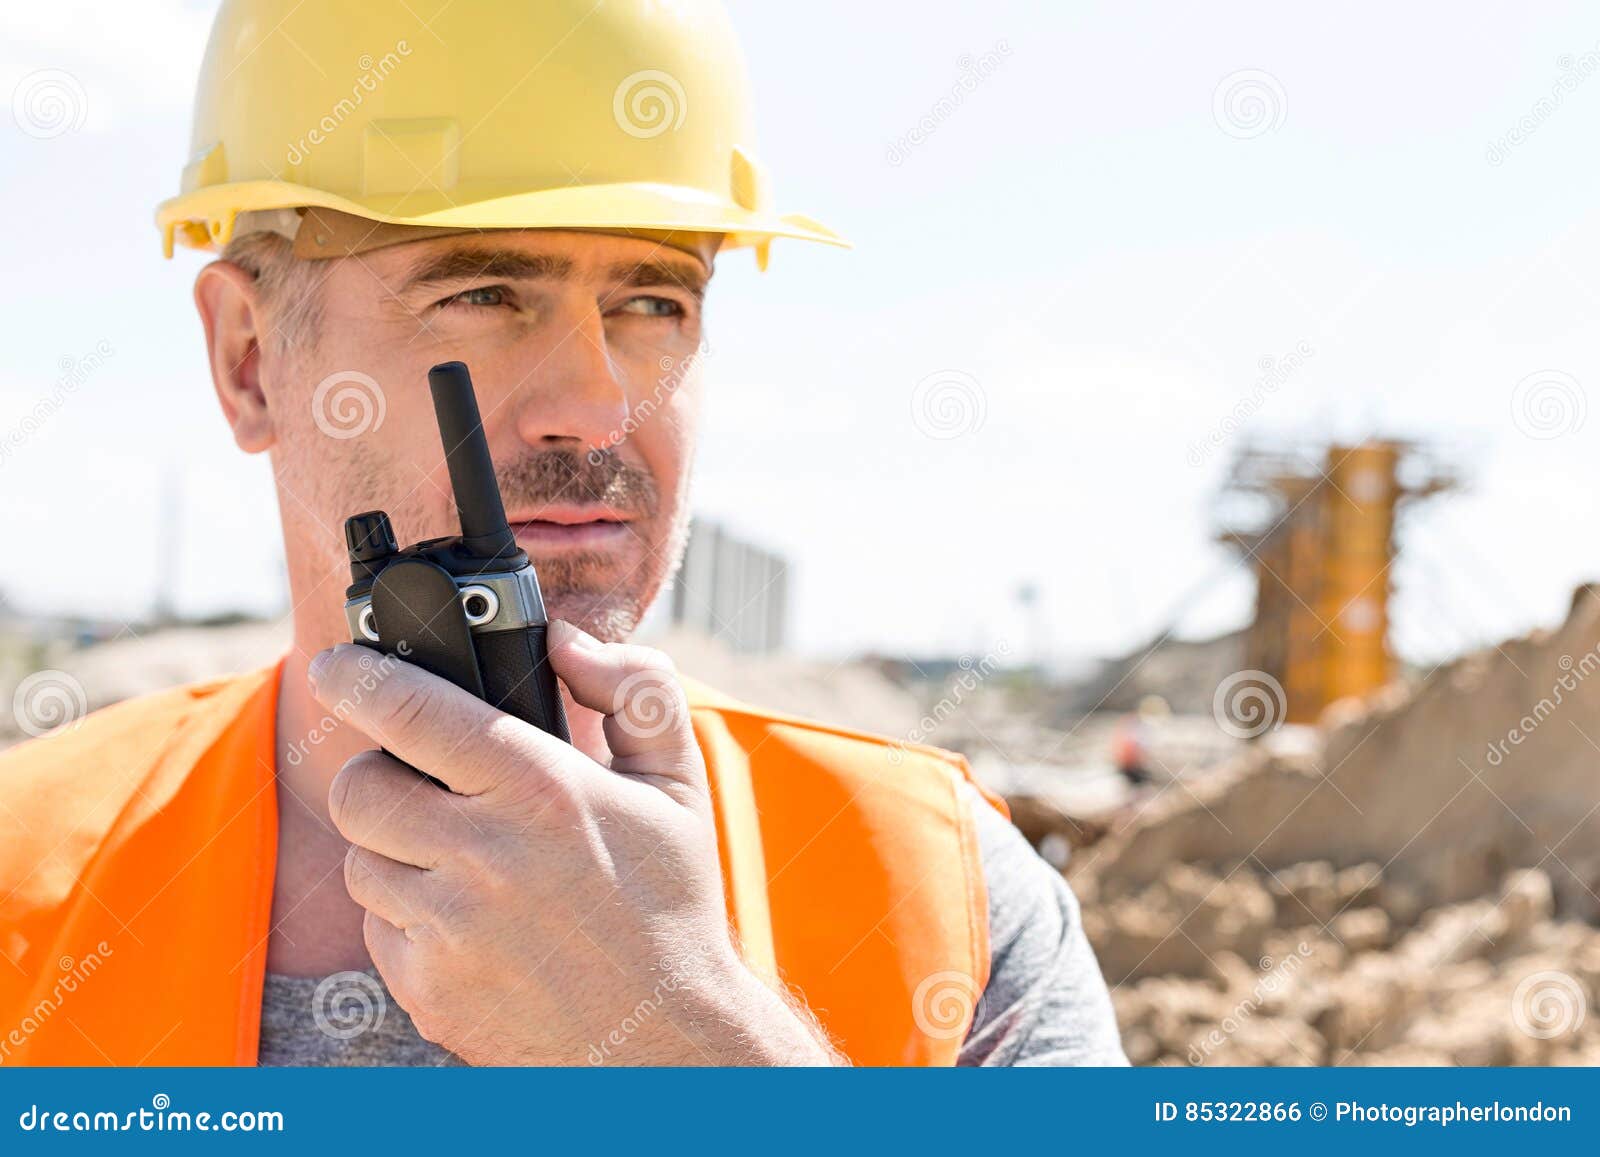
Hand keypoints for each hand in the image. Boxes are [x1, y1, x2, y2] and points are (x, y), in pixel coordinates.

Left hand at [309, 622, 837, 1065]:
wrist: (662, 1041)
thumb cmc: (670, 903)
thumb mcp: (677, 783)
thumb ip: (633, 687)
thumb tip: (564, 638)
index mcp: (542, 789)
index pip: (411, 710)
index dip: (357, 676)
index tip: (337, 667)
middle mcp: (485, 855)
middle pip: (361, 788)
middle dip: (379, 775)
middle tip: (419, 785)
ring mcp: (448, 929)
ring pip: (362, 861)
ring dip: (396, 851)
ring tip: (462, 863)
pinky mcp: (426, 989)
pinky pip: (379, 931)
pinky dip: (410, 920)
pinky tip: (470, 924)